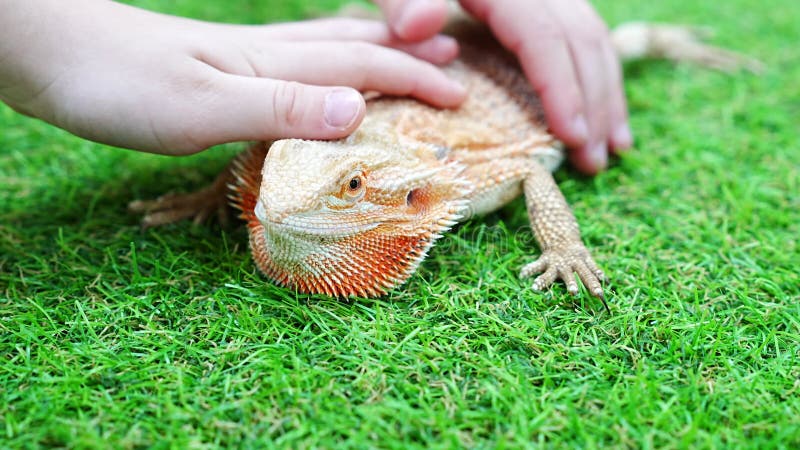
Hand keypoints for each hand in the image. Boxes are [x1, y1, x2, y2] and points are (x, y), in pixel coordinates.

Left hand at [0, 0, 465, 154]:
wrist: (52, 51)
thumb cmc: (121, 84)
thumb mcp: (203, 107)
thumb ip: (280, 107)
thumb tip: (359, 109)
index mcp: (274, 65)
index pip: (362, 65)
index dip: (414, 79)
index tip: (461, 95)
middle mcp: (268, 55)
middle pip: (354, 46)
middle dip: (408, 56)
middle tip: (455, 62)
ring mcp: (245, 59)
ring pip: (327, 47)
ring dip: (375, 51)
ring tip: (407, 54)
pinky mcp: (223, 70)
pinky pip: (297, 61)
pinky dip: (330, 60)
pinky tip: (322, 71)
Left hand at [374, 0, 632, 173]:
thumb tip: (422, 24)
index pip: (543, 37)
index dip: (561, 88)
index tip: (571, 138)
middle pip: (579, 41)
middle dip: (593, 105)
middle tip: (593, 163)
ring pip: (592, 38)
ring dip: (607, 95)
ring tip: (613, 148)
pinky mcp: (540, 5)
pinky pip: (581, 36)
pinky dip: (596, 77)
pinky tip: (602, 113)